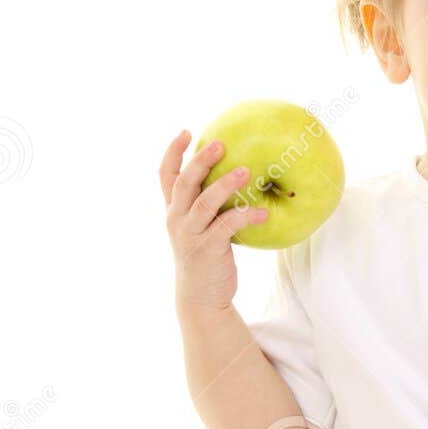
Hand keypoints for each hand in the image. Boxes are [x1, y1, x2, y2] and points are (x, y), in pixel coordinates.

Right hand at [160, 129, 268, 314]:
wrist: (201, 297)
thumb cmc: (207, 257)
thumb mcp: (201, 228)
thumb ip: (210, 205)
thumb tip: (239, 176)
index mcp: (174, 211)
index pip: (165, 176)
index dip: (173, 152)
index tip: (186, 131)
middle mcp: (177, 220)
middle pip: (183, 183)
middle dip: (200, 161)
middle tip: (219, 143)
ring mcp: (190, 235)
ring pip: (204, 203)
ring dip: (224, 184)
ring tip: (246, 171)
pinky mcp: (207, 250)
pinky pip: (226, 227)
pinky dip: (244, 217)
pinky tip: (262, 214)